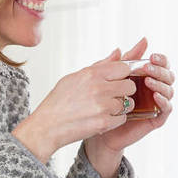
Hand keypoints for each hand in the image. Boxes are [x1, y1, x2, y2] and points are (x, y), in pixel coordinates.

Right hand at [11, 48, 136, 164]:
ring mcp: (102, 106)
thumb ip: (100, 65)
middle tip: (112, 96)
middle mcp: (98, 88)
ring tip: (104, 109)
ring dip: (119, 107)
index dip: (122, 75)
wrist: (47, 126)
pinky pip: (122, 119)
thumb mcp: (75, 77)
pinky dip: (115, 120)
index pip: (124, 68)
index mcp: (91, 74)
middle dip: (124, 91)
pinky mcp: (104, 123)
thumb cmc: (59, 101)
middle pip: (130, 86)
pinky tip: (101, 118)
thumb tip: (118, 51)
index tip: (118, 80)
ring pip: (128, 103)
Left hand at [84, 37, 174, 158]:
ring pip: (169, 90)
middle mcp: (155, 88)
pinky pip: (167, 109)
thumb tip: (143, 40)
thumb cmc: (106, 99)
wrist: (98, 125)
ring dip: (161, 84)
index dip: (161, 59)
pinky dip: (164, 101)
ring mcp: (157, 103)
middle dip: (160, 70)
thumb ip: (128, 59)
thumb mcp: (114, 75)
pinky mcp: (156, 118)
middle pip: (168, 76)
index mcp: (148, 76)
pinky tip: (155, 96)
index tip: (152, 56)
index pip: (162, 65)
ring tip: (148, 81)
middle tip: (147, 68)